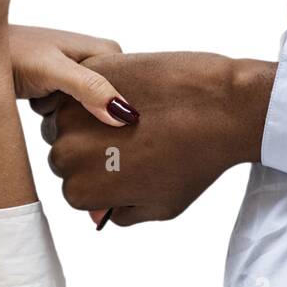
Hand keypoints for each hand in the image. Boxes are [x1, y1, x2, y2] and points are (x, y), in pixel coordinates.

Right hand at [34, 52, 274, 226]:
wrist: (222, 107)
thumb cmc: (197, 159)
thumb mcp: (162, 206)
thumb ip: (124, 212)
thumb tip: (101, 212)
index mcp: (81, 187)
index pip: (73, 188)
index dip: (100, 180)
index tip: (126, 168)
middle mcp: (67, 150)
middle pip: (64, 154)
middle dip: (89, 150)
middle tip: (128, 142)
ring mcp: (75, 107)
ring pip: (66, 117)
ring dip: (87, 117)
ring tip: (131, 117)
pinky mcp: (90, 73)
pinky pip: (83, 83)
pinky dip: (99, 88)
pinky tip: (133, 93)